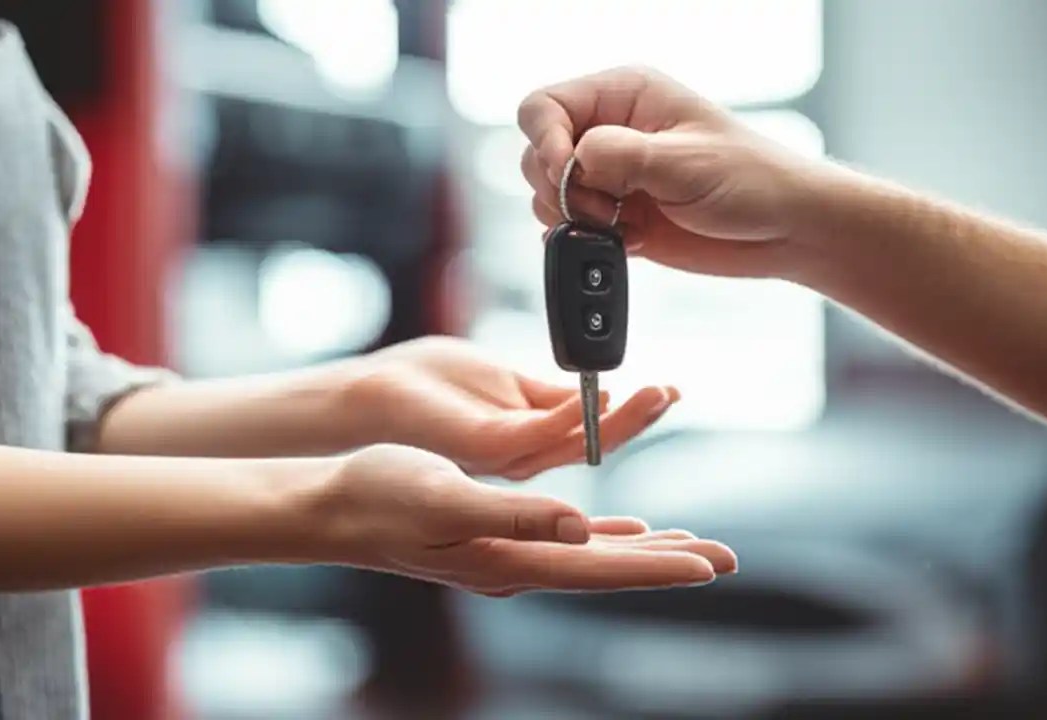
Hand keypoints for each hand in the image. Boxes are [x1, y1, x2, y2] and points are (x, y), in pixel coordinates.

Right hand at [307, 444, 735, 595]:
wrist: (331, 506)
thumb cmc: (380, 495)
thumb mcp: (445, 498)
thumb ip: (514, 515)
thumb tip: (581, 528)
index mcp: (511, 558)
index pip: (603, 567)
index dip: (660, 566)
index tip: (712, 564)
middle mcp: (516, 564)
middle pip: (609, 566)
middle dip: (669, 561)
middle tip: (727, 557)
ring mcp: (506, 554)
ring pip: (594, 554)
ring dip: (643, 549)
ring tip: (689, 546)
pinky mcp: (494, 535)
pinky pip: (565, 538)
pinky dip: (601, 535)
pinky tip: (618, 529)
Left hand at [351, 336, 679, 479]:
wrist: (374, 391)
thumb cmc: (429, 381)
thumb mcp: (504, 380)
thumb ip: (547, 391)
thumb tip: (593, 390)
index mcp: (526, 437)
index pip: (591, 431)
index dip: (631, 412)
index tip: (666, 389)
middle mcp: (522, 455)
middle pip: (594, 443)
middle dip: (639, 420)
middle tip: (672, 393)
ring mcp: (505, 455)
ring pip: (576, 444)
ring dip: (621, 419)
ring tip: (656, 393)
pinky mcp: (486, 445)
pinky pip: (541, 433)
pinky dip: (576, 417)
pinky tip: (601, 396)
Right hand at [518, 65, 838, 278]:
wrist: (785, 230)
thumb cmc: (753, 180)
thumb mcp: (685, 161)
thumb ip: (620, 156)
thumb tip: (572, 162)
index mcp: (625, 95)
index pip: (545, 106)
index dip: (545, 141)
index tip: (568, 174)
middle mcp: (611, 131)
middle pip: (537, 152)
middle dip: (559, 186)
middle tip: (607, 206)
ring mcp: (612, 177)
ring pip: (547, 194)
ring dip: (572, 216)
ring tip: (623, 223)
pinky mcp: (616, 217)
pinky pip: (569, 228)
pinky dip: (584, 241)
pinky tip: (625, 241)